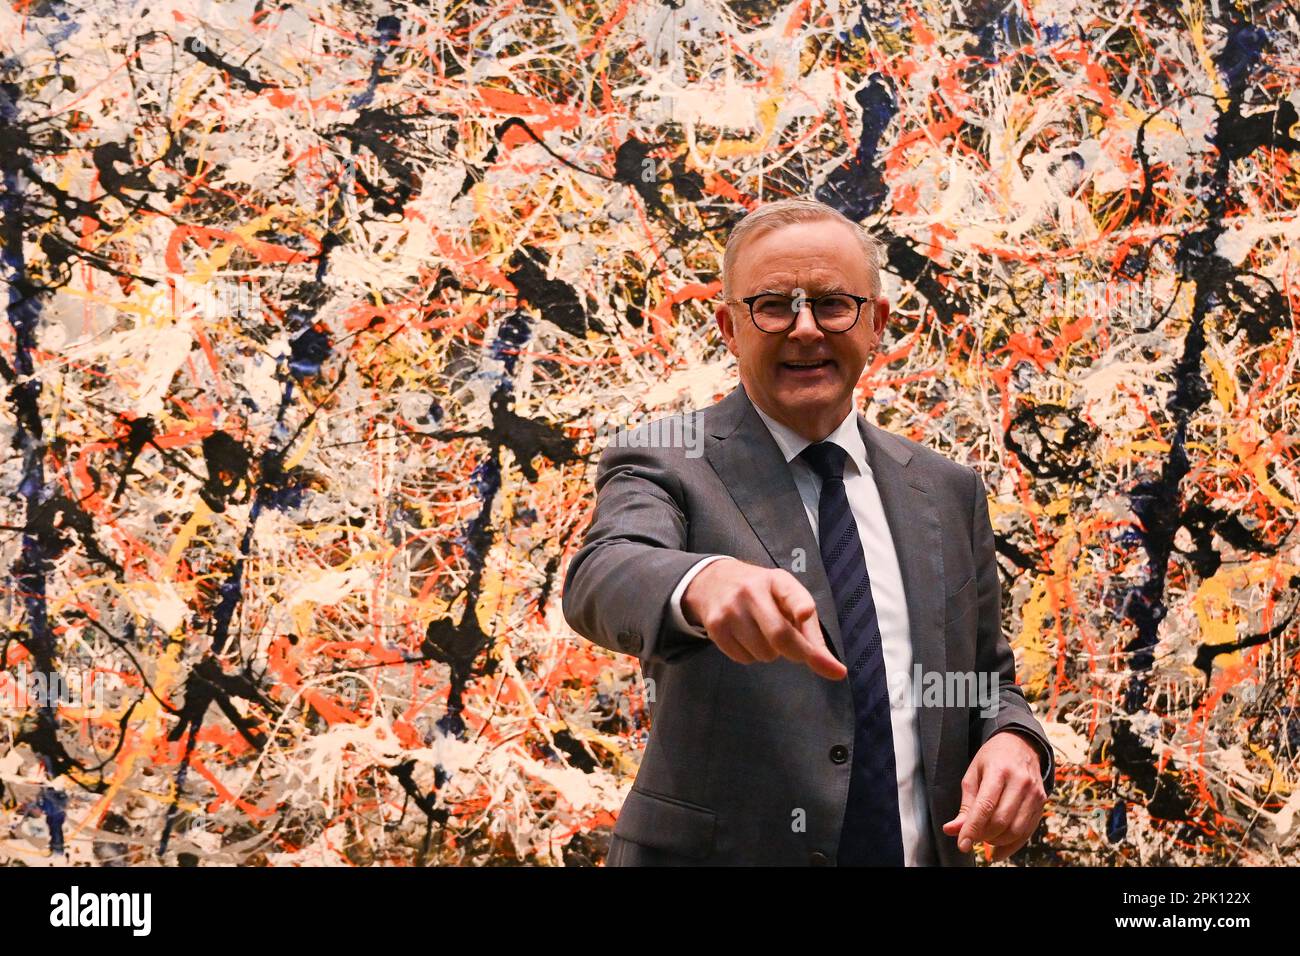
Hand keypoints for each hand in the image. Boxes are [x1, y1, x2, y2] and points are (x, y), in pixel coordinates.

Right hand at [681, 559, 846, 680]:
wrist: (713, 581)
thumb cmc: (762, 594)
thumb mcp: (787, 599)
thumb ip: (810, 631)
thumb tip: (835, 670)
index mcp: (777, 581)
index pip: (791, 594)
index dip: (799, 605)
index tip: (805, 614)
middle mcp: (752, 591)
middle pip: (779, 635)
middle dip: (797, 654)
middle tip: (800, 655)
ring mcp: (730, 609)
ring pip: (763, 654)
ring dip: (770, 653)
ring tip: (762, 634)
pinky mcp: (715, 627)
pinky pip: (744, 659)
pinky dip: (751, 656)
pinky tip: (746, 638)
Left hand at [942, 730, 1046, 861]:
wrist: (1022, 745)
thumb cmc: (993, 758)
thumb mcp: (973, 774)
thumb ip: (965, 805)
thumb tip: (952, 830)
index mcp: (999, 771)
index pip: (985, 806)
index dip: (972, 828)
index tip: (962, 844)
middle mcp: (1020, 782)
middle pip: (1001, 821)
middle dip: (983, 835)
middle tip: (972, 836)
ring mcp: (1034, 793)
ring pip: (1016, 830)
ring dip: (997, 841)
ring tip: (985, 837)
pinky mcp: (1042, 803)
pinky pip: (1028, 832)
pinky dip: (1012, 845)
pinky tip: (998, 850)